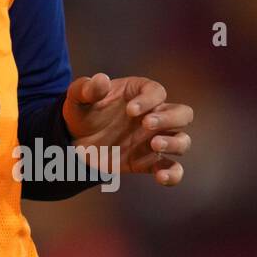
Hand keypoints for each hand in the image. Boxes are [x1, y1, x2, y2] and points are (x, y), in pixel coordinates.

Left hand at [61, 73, 191, 185]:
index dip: (148, 100)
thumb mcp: (77, 97)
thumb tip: (101, 79)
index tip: (130, 111)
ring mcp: (154, 139)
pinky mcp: (149, 162)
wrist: (73, 141)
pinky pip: (172, 168)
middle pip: (182, 113)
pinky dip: (173, 174)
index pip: (157, 91)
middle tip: (147, 124)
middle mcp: (153, 115)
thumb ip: (87, 88)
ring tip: (154, 145)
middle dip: (170, 118)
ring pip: (182, 140)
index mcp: (138, 94)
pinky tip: (161, 177)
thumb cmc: (80, 112)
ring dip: (174, 143)